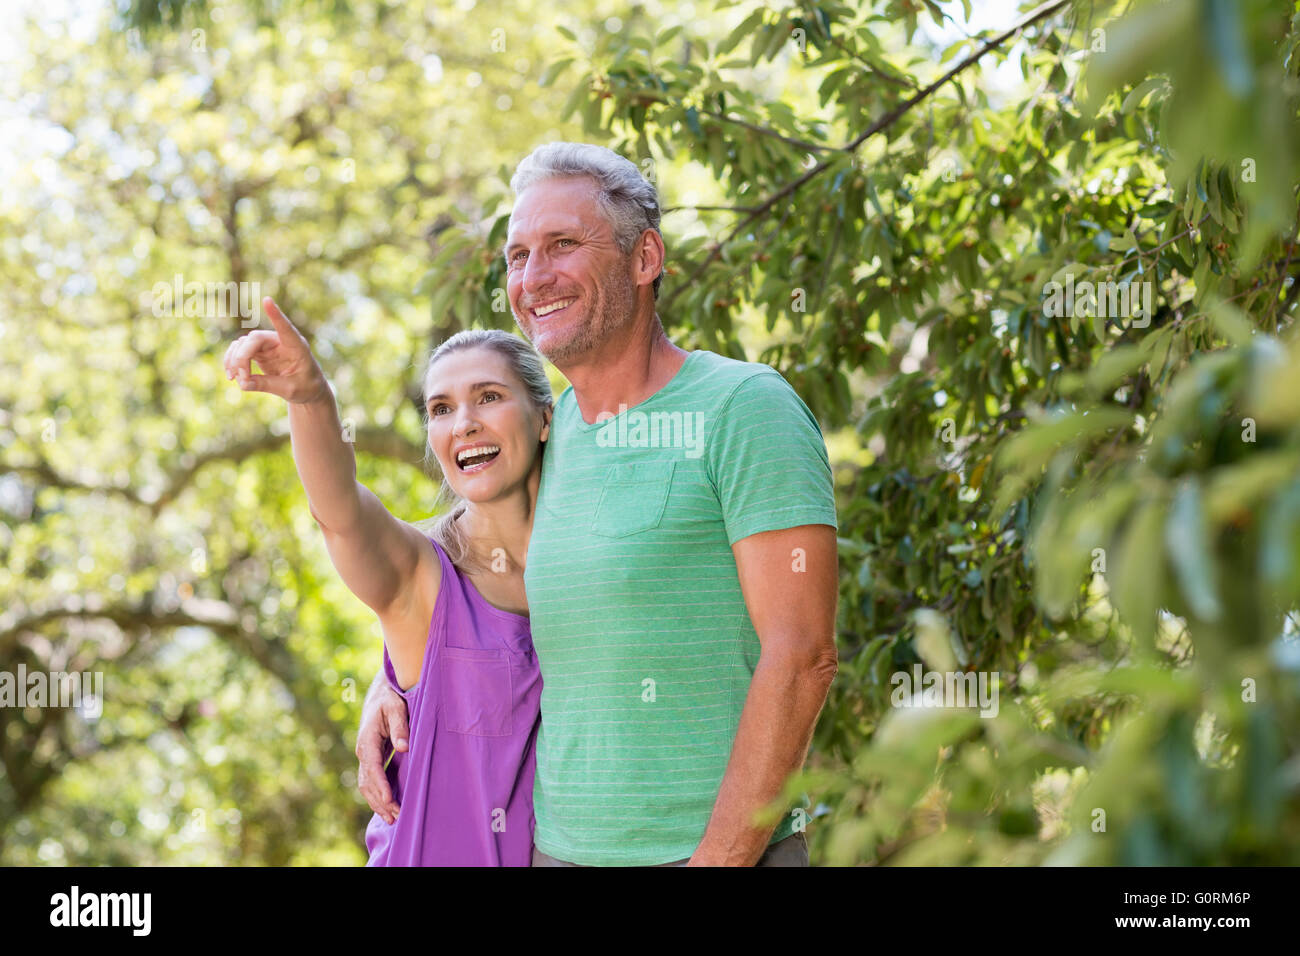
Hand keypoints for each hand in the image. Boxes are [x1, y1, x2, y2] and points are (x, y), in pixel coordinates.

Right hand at [223, 297, 329, 403]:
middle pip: (254, 339)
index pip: (285, 327)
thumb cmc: (306, 387)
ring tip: (235, 379)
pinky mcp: (258, 353)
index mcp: (296, 346)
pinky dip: (232, 362)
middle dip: (242, 357)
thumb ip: (267, 385)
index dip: (275, 315)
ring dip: (234, 360)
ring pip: (243, 344)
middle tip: (241, 378)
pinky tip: (232, 376)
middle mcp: (280, 341)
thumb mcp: (290, 389)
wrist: (308, 390)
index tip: (267, 300)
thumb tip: (243, 384)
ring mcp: (268, 346)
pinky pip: (239, 352)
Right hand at [356, 682, 409, 823]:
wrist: (380, 694)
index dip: (380, 785)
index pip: (372, 767)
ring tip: (392, 819)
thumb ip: (400, 726)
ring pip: (367, 785)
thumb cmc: (390, 699)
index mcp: (367, 739)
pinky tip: (387, 807)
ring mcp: (365, 756)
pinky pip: (371, 781)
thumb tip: (403, 747)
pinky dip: (377, 796)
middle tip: (396, 817)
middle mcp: (363, 751)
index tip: (390, 800)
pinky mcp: (371, 759)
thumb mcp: (396, 708)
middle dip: (380, 801)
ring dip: (378, 803)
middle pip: (367, 782)